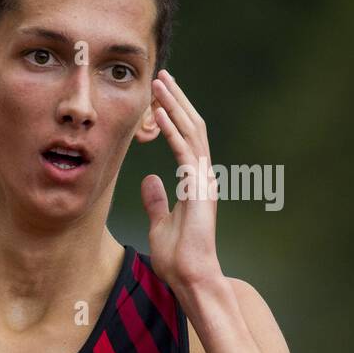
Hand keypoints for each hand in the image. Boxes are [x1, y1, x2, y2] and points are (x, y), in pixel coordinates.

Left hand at [141, 69, 224, 293]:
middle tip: (161, 76)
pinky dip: (172, 130)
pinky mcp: (198, 188)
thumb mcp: (160, 224)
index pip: (185, 139)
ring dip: (174, 105)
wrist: (191, 276)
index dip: (173, 115)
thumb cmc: (177, 257)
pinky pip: (184, 151)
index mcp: (194, 181)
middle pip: (191, 127)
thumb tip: (150, 180)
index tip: (159, 96)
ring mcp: (203, 180)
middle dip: (176, 100)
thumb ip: (157, 201)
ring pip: (191, 132)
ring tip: (160, 83)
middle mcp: (202, 175)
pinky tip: (160, 113)